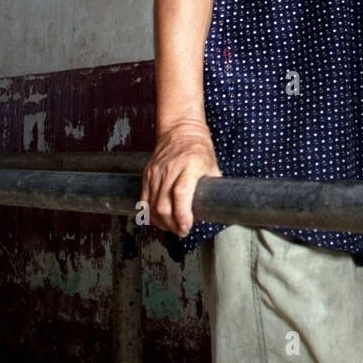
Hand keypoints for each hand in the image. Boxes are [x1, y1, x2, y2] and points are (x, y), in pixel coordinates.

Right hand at [141, 120, 221, 236]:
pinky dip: (149, 213)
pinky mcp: (147, 175)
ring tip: (171, 228)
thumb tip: (218, 205)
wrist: (179, 130)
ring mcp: (156, 172)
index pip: (181, 194)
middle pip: (164, 204)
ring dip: (161, 222)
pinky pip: (144, 199)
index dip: (182, 215)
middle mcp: (170, 170)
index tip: (187, 226)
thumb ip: (213, 186)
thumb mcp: (212, 165)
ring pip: (152, 205)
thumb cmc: (198, 148)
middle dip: (172, 224)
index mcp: (190, 166)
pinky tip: (158, 219)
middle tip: (182, 231)